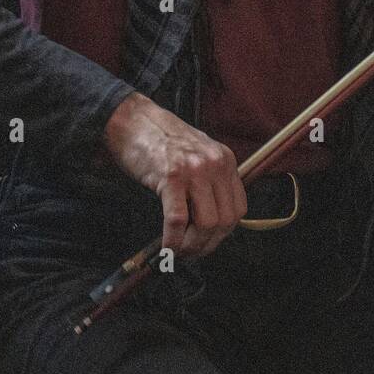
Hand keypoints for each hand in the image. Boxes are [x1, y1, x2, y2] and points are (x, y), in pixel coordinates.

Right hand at [101, 91, 247, 255]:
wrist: (134, 120)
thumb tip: (209, 223)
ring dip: (191, 246)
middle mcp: (215, 164)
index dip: (223, 233)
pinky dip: (173, 241)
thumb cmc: (161, 140)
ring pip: (206, 224)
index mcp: (225, 160)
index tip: (208, 242)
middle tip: (191, 253)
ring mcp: (194, 170)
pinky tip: (166, 246)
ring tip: (178, 250)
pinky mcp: (171, 178)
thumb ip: (209, 180)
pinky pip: (178, 221)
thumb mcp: (197, 154)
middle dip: (208, 244)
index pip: (238, 208)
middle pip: (225, 220)